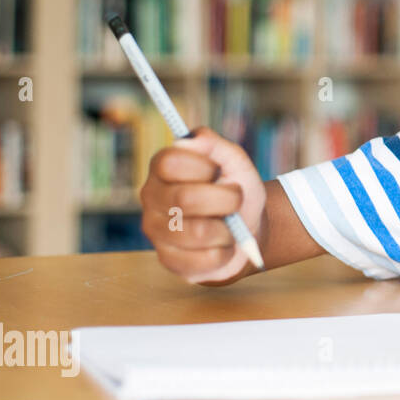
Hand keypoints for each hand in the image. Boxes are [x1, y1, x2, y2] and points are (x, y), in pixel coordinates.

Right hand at [140, 126, 266, 283]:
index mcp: (162, 167)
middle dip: (226, 200)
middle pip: (185, 199)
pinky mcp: (168, 259)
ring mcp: (156, 230)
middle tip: (236, 199)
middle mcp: (151, 197)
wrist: (248, 228)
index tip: (218, 171)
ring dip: (228, 229)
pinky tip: (222, 245)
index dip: (203, 167)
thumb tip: (193, 139)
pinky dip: (225, 252)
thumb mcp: (236, 163)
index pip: (170, 162)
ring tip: (230, 226)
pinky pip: (204, 260)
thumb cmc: (237, 190)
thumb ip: (216, 146)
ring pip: (197, 233)